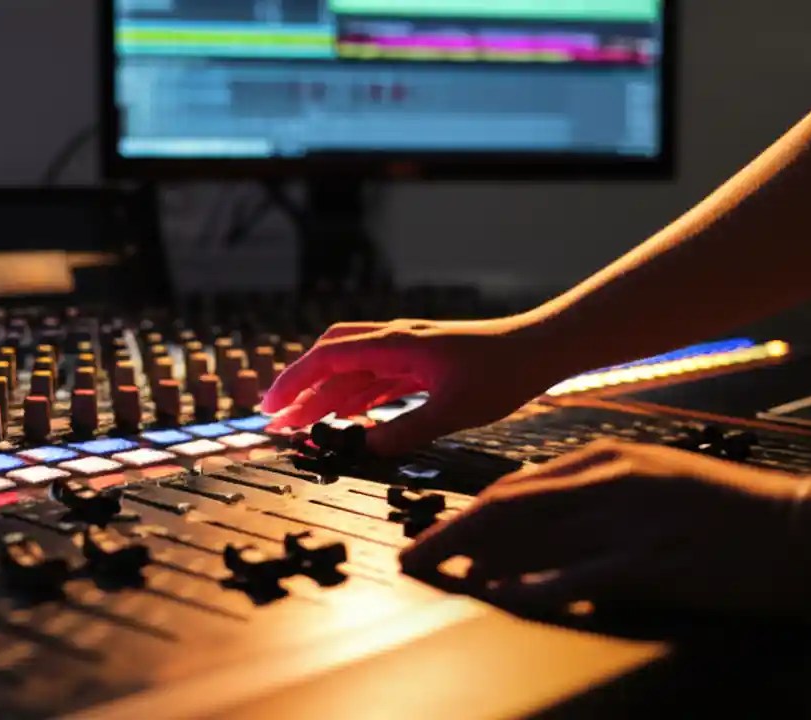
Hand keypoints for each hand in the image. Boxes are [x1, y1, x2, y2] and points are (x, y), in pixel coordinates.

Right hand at [263, 318, 557, 455]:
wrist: (539, 348)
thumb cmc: (501, 373)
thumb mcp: (453, 410)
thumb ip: (406, 432)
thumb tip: (365, 449)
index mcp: (393, 345)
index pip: (327, 358)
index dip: (294, 382)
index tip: (271, 408)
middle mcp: (392, 343)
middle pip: (329, 359)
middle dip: (298, 387)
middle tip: (274, 419)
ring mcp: (405, 352)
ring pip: (351, 372)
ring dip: (324, 396)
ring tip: (300, 425)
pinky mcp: (419, 364)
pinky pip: (375, 379)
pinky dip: (354, 397)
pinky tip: (346, 417)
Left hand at [400, 440, 810, 620]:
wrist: (794, 525)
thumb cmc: (720, 507)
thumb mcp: (646, 479)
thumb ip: (586, 493)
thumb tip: (526, 526)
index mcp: (603, 458)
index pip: (514, 486)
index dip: (464, 513)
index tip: (432, 535)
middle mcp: (607, 481)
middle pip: (508, 508)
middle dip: (451, 534)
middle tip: (414, 558)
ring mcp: (628, 520)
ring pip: (533, 537)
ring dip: (477, 559)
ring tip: (441, 577)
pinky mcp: (653, 561)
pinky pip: (581, 575)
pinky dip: (537, 585)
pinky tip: (506, 595)